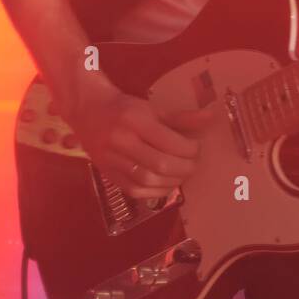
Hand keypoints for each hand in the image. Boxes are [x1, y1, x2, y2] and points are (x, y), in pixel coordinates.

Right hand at [66, 81, 213, 198]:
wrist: (87, 111)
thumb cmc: (124, 108)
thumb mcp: (153, 108)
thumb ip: (182, 118)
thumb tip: (211, 118)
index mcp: (135, 120)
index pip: (169, 142)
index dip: (189, 150)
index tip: (197, 148)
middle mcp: (121, 141)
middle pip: (160, 164)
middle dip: (184, 168)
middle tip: (194, 164)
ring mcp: (112, 160)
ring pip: (148, 179)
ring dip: (173, 181)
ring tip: (183, 174)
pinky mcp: (108, 173)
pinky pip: (135, 190)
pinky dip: (156, 191)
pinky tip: (167, 184)